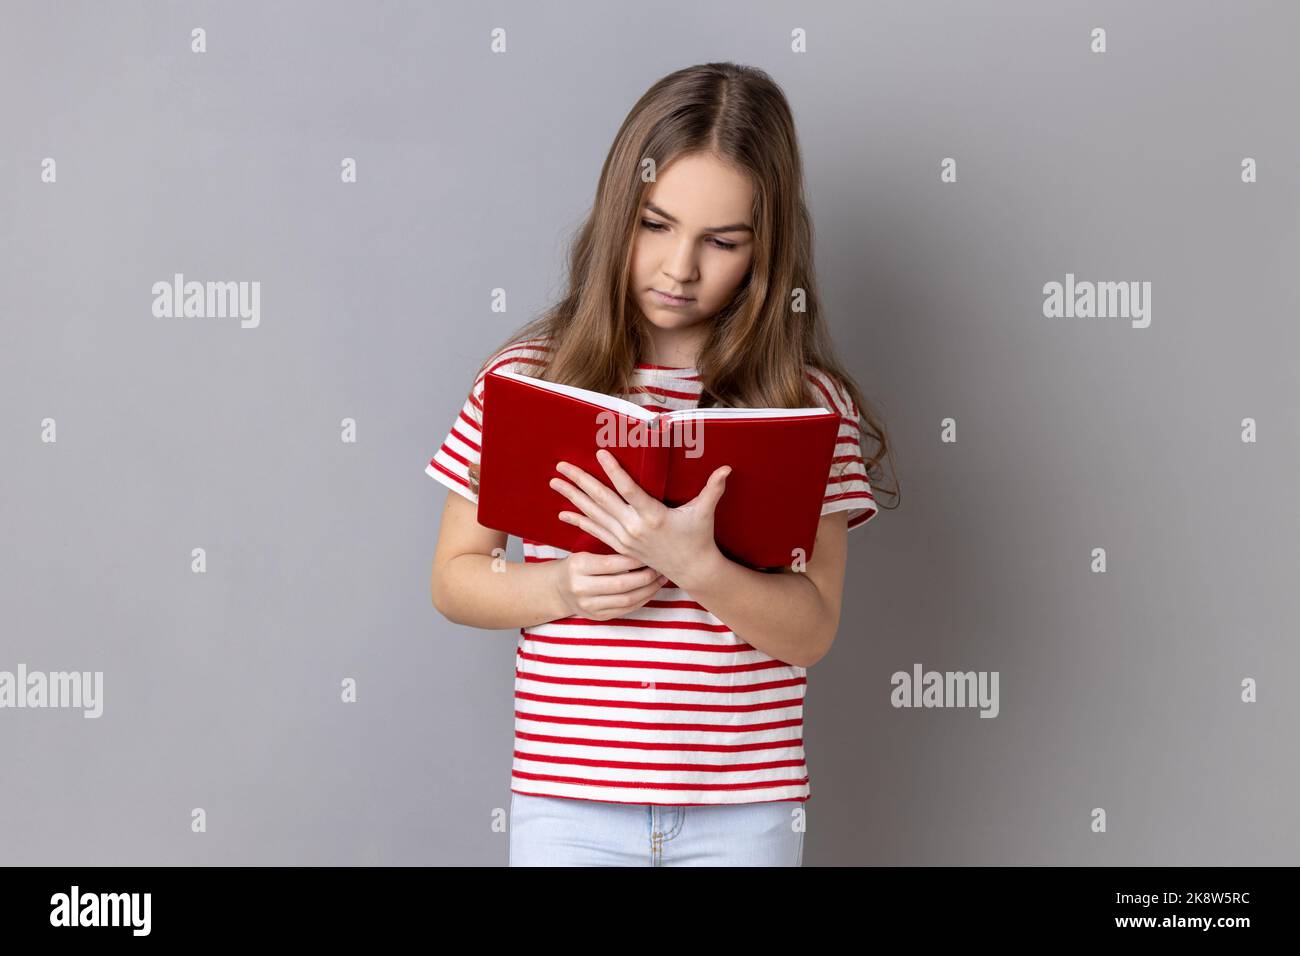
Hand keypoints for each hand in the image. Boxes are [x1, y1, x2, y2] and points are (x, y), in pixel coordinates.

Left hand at [548, 447, 728, 588]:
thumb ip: (712, 489)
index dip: (614, 471)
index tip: (599, 454)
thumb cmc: (698, 538)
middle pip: (602, 500)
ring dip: (573, 498)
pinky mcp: (620, 546)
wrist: (691, 570)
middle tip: (562, 466)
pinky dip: (579, 520)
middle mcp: (634, 528)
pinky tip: (562, 512)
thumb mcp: (704, 513)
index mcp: (653, 516)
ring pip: (594, 514)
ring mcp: (624, 539)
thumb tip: (726, 468)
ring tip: (555, 483)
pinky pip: (595, 531)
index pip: (628, 490)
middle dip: (580, 481)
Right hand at [549, 551, 667, 620]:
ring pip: (627, 600)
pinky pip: (625, 610)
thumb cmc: (578, 566)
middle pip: (622, 584)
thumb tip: (643, 549)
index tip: (650, 554)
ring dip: (648, 590)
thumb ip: (609, 553)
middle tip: (660, 567)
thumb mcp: (586, 554)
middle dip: (646, 576)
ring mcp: (589, 606)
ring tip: (660, 580)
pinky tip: (651, 591)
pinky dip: (642, 600)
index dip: (634, 560)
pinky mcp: (598, 617)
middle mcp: (581, 588)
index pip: (612, 564)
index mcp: (578, 566)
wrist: (558, 590)